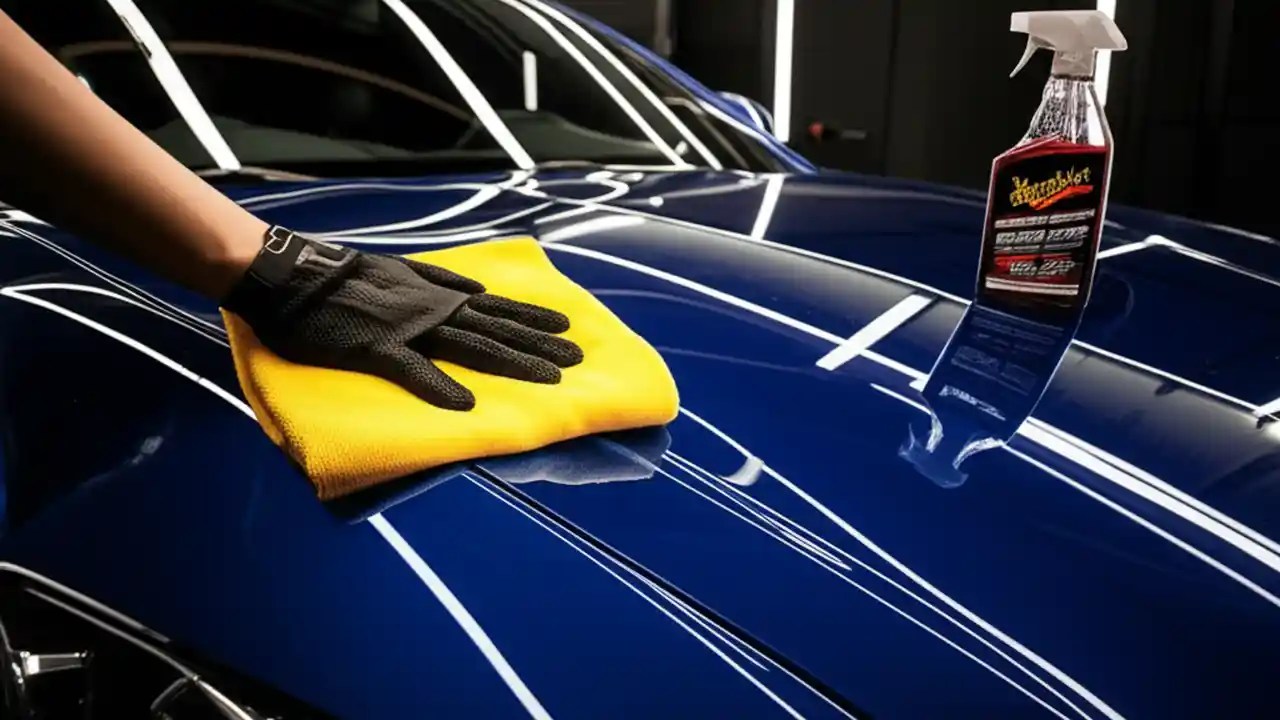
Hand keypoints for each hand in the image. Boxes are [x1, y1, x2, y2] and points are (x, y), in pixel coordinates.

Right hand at [222, 227, 582, 409]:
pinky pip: (413, 371)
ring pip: (472, 346)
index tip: (565, 326)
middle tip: (577, 359)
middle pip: (496, 328)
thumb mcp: (398, 269)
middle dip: (539, 344)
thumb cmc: (340, 275)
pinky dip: (440, 386)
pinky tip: (466, 405)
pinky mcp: (377, 349)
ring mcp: (408, 328)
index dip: (531, 318)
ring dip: (513, 362)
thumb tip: (474, 290)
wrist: (290, 274)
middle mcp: (432, 308)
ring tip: (549, 378)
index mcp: (435, 293)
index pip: (494, 307)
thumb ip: (437, 280)